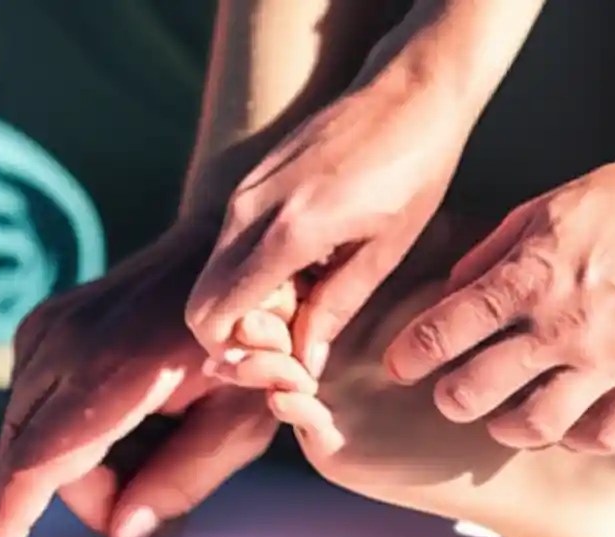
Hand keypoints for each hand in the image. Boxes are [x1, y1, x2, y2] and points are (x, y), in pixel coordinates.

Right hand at [0, 220, 317, 536]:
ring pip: (30, 440)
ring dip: (81, 463)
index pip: (39, 461)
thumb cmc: (249, 340)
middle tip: (151, 496)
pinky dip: (73, 432)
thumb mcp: (242, 418)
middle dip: (86, 496)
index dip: (3, 518)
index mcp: (115, 370)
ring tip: (155, 434)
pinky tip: (128, 413)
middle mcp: (64, 344)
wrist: (222, 251)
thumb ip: (182, 481)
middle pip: (33, 463)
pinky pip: (34, 411)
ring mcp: (44, 330)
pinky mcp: (38, 329)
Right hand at [184, 76, 471, 374]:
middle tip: (300, 336)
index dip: (243, 353)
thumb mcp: (384, 252)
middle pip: (203, 303)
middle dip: (240, 336)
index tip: (293, 357)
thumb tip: (305, 366)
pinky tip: (308, 266)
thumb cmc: (411, 173)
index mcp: (286, 233)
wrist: (410, 92)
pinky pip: (231, 247)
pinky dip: (256, 274)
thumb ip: (335, 309)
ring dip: (251, 304)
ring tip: (313, 296)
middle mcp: (248, 211)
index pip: (214, 315)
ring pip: (215, 277)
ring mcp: (243, 193)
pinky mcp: (249, 183)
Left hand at [385, 162, 614, 452]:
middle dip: (449, 397)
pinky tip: (561, 420)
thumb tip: (445, 297)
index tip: (398, 365)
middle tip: (448, 392)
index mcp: (528, 279)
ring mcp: (609, 358)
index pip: (445, 331)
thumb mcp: (535, 213)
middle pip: (477, 390)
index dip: (409, 354)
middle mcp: (564, 326)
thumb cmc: (613, 204)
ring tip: (499, 414)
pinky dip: (573, 436)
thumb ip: (484, 259)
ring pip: (537, 425)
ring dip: (504, 427)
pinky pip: (602, 435)